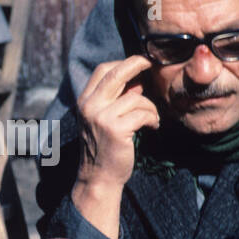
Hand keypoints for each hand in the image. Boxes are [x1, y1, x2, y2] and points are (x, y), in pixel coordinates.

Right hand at [74, 56, 159, 190]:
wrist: (98, 178)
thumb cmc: (105, 148)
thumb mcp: (104, 119)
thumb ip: (117, 99)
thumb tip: (138, 79)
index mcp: (85, 101)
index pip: (103, 70)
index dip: (123, 62)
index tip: (140, 61)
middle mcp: (90, 106)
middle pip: (116, 73)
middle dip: (137, 63)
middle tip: (152, 62)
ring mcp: (101, 117)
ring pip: (136, 97)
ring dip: (150, 107)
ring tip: (152, 118)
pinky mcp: (115, 129)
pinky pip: (143, 114)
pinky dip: (152, 119)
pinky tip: (153, 127)